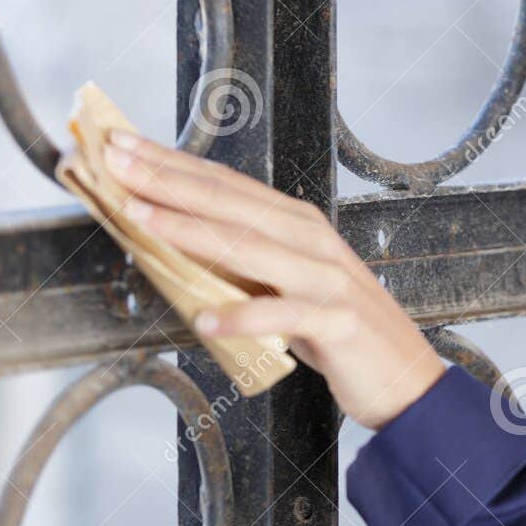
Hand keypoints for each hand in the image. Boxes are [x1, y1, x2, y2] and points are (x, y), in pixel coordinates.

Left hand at [98, 127, 445, 429]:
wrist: (408, 379)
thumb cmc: (340, 334)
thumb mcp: (287, 287)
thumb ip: (241, 265)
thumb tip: (170, 248)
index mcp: (299, 226)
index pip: (227, 185)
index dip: (173, 163)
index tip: (122, 146)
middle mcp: (314, 242)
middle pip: (233, 204)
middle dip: (170, 180)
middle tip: (116, 162)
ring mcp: (328, 280)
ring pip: (252, 248)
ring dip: (193, 231)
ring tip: (142, 220)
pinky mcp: (339, 323)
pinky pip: (284, 317)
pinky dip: (244, 317)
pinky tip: (206, 319)